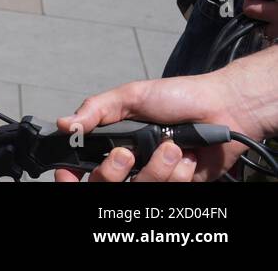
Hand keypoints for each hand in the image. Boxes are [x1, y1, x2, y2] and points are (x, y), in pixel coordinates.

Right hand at [53, 69, 264, 181]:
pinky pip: (170, 191)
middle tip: (128, 153)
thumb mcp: (130, 96)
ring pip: (140, 189)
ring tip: (173, 146)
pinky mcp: (178, 186)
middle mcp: (130, 163)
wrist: (223, 109)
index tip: (69, 174)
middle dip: (114, 171)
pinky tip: (189, 156)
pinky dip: (180, 173)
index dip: (71, 174)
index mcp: (112, 141)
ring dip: (158, 167)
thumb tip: (64, 124)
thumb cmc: (176, 97)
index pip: (82, 165)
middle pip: (105, 184)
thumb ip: (96, 110)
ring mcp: (154, 176)